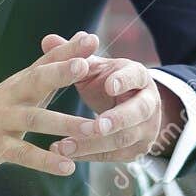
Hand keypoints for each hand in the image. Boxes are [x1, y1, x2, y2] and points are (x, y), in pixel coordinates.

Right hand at [0, 31, 107, 176]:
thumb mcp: (18, 90)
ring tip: (92, 128)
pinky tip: (68, 167)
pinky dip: (46, 160)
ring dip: (64, 123)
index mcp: (20, 83)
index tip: (91, 38)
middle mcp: (11, 96)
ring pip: (35, 119)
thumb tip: (75, 50)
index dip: (68, 50)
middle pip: (36, 80)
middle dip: (61, 72)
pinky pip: (24, 154)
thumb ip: (46, 72)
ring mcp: (1, 121)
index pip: (45, 61)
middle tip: (85, 65)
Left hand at [37, 34, 175, 163]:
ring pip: (124, 139)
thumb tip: (46, 39)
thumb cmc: (108, 84)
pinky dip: (89, 155)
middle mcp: (149, 102)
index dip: (124, 81)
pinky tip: (66, 154)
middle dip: (117, 120)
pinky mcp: (137, 150)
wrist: (131, 110)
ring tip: (64, 145)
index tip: (108, 85)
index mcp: (139, 76)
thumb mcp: (94, 69)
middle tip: (95, 126)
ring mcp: (146, 129)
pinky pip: (114, 156)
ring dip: (94, 143)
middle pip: (138, 112)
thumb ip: (72, 57)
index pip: (136, 76)